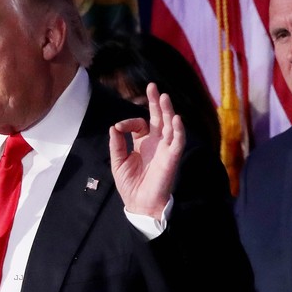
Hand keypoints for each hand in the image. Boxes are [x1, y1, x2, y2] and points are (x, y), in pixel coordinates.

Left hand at [108, 82, 185, 218]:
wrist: (139, 204)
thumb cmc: (130, 185)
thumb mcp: (118, 162)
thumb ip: (116, 145)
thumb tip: (114, 127)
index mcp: (143, 142)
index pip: (140, 123)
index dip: (129, 122)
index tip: (119, 128)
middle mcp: (156, 143)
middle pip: (158, 118)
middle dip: (156, 102)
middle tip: (153, 87)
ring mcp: (165, 149)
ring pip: (169, 126)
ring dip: (168, 111)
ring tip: (165, 97)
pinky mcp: (172, 158)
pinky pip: (178, 142)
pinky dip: (178, 130)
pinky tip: (175, 119)